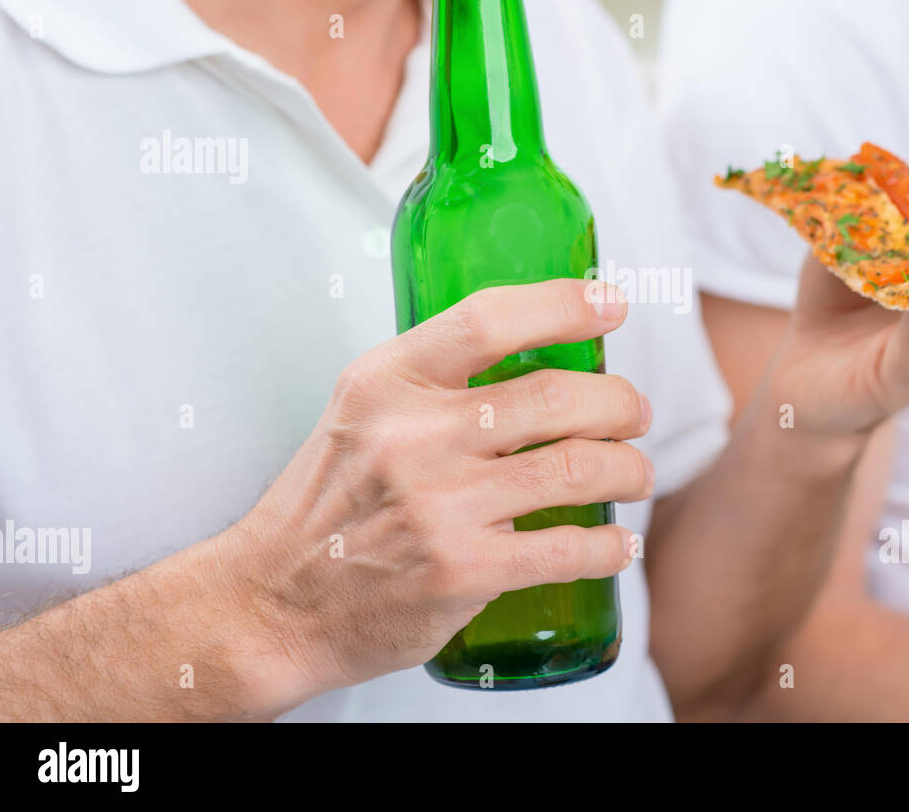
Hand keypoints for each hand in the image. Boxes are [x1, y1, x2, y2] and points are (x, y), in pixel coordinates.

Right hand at [214, 279, 652, 709]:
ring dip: (630, 469)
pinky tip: (617, 545)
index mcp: (388, 380)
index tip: (612, 306)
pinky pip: (567, 549)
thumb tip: (537, 348)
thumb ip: (433, 378)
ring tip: (637, 474)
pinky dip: (610, 546)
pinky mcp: (461, 572)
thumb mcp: (362, 411)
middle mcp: (413, 436)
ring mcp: (439, 506)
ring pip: (576, 468)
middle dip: (620, 403)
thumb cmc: (327, 503)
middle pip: (556, 396)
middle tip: (635, 413)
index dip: (565, 305)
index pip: (490, 320)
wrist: (271, 604)